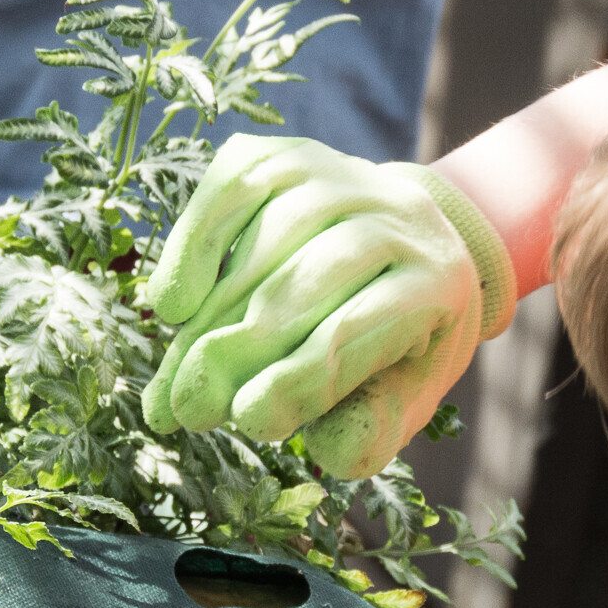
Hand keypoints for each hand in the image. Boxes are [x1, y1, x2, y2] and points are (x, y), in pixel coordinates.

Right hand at [139, 134, 516, 479]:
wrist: (412, 238)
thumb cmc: (400, 334)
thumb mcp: (405, 391)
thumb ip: (375, 425)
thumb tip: (331, 452)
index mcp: (437, 285)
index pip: (361, 330)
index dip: (302, 377)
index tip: (246, 421)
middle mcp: (399, 218)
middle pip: (304, 287)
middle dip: (236, 354)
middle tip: (185, 413)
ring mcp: (342, 176)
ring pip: (265, 242)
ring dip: (208, 318)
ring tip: (172, 384)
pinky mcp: (290, 155)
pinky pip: (232, 189)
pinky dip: (194, 243)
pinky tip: (170, 305)